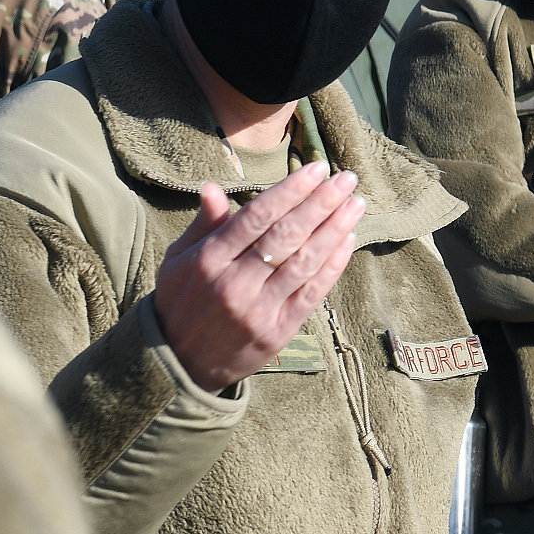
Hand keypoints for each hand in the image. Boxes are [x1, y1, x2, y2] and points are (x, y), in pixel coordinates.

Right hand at [150, 161, 366, 392]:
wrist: (180, 364)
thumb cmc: (181, 302)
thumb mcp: (178, 260)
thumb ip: (203, 225)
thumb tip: (213, 186)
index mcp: (209, 259)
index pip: (258, 216)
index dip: (291, 190)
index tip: (317, 169)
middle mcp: (235, 282)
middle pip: (287, 235)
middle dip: (321, 203)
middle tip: (346, 179)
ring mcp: (259, 309)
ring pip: (304, 262)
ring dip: (335, 230)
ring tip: (355, 205)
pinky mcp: (278, 331)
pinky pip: (312, 293)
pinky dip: (333, 266)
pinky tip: (348, 241)